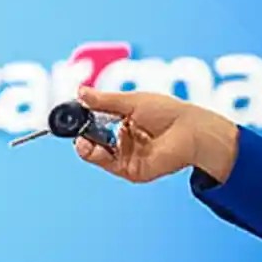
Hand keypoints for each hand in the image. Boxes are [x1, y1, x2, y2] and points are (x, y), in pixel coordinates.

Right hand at [73, 85, 238, 183]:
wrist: (190, 132)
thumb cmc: (169, 112)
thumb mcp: (131, 101)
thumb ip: (104, 100)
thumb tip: (80, 92)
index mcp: (125, 119)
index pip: (97, 119)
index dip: (83, 116)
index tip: (71, 112)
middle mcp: (125, 138)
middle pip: (94, 137)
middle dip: (81, 131)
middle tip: (74, 124)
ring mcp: (127, 155)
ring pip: (96, 152)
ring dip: (84, 145)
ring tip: (81, 137)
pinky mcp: (131, 169)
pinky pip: (107, 164)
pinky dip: (94, 155)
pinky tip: (88, 145)